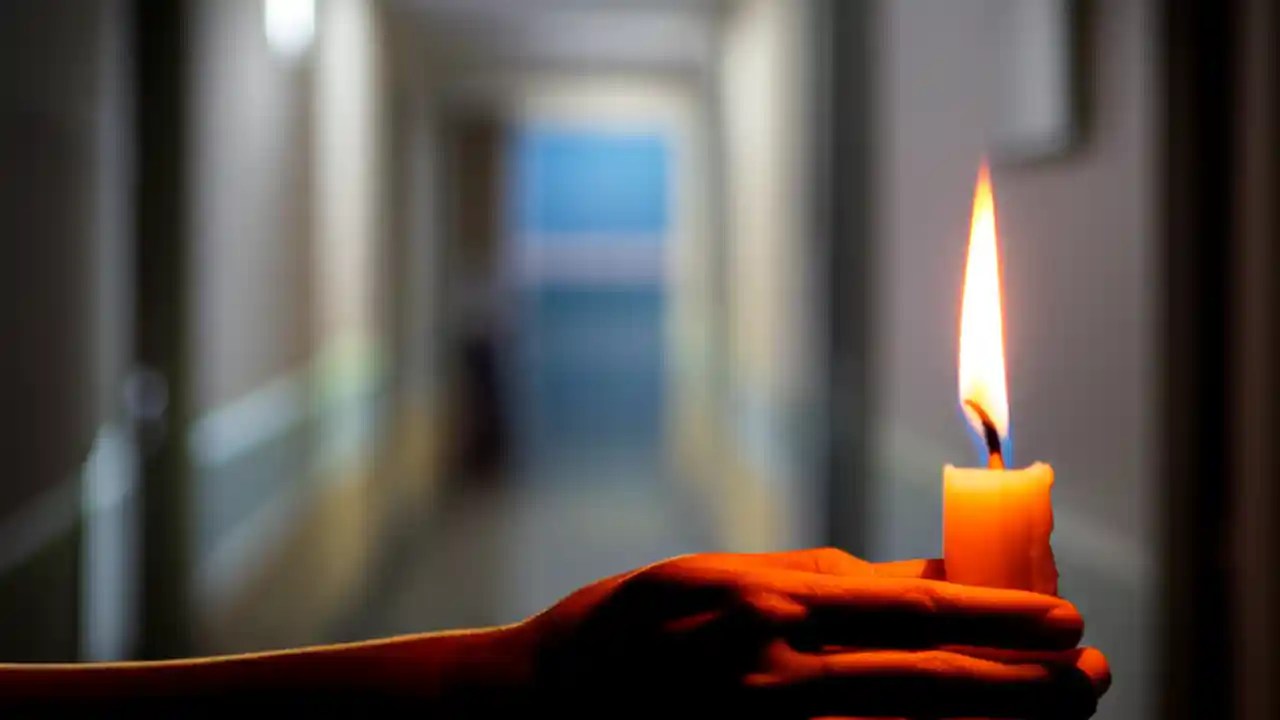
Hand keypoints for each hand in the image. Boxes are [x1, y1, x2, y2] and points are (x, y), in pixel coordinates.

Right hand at [519, 548, 1109, 718]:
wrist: (540, 719)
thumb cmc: (627, 631)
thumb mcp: (716, 575)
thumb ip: (826, 577)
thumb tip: (928, 572)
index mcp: (769, 606)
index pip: (914, 611)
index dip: (1002, 614)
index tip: (1067, 617)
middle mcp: (778, 679)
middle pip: (933, 684)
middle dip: (1026, 681)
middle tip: (1092, 673)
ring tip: (1059, 714)